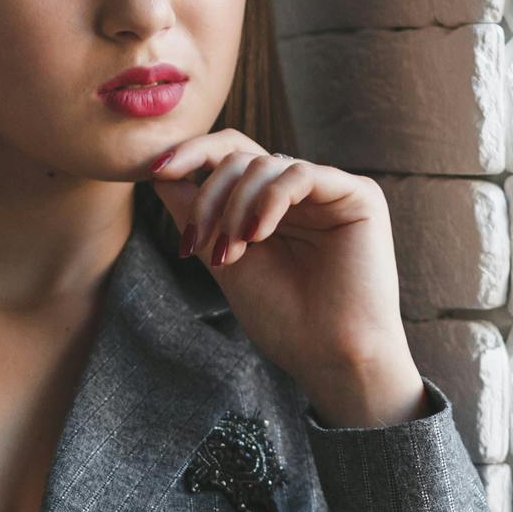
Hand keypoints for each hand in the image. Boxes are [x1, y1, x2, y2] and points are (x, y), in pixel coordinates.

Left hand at [148, 130, 431, 428]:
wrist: (329, 357)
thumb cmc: (283, 318)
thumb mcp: (223, 260)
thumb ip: (196, 216)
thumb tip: (158, 174)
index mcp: (273, 204)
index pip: (230, 158)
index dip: (192, 155)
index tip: (154, 170)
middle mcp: (302, 192)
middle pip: (240, 156)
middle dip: (208, 197)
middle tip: (198, 244)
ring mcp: (330, 191)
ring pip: (263, 164)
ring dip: (234, 207)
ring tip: (231, 254)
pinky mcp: (358, 195)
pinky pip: (300, 174)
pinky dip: (268, 201)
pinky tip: (257, 236)